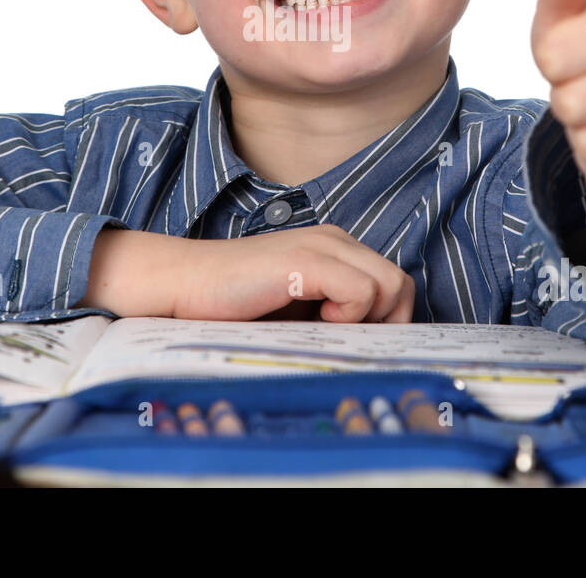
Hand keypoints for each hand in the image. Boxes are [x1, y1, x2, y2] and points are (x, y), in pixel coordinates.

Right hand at [170, 223, 415, 322]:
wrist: (185, 284)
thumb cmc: (236, 303)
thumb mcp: (299, 310)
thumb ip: (335, 314)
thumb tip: (374, 345)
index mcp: (335, 249)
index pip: (394, 282)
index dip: (387, 319)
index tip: (357, 341)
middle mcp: (335, 240)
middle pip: (400, 284)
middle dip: (386, 322)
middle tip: (345, 339)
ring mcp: (322, 245)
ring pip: (390, 285)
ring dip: (367, 317)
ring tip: (325, 325)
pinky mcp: (307, 260)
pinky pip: (363, 290)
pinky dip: (350, 314)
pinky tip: (316, 317)